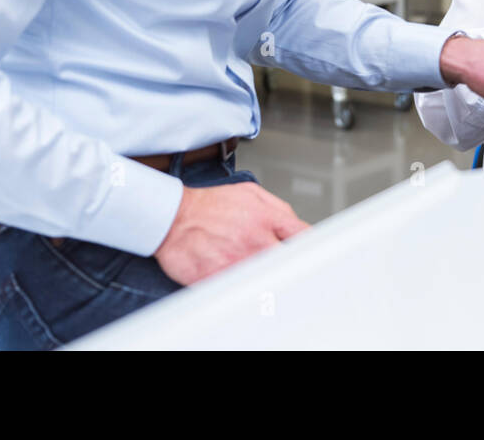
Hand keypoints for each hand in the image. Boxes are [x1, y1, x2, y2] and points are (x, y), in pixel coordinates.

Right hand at [154, 182, 308, 285]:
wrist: (173, 216)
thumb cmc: (211, 205)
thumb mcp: (250, 193)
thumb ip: (278, 209)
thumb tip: (295, 225)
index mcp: (267, 218)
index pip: (304, 237)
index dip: (310, 246)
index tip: (309, 252)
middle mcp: (256, 241)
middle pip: (290, 262)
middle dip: (290, 264)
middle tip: (283, 266)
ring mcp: (239, 262)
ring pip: (268, 279)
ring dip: (267, 278)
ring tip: (257, 271)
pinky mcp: (221, 279)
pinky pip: (242, 291)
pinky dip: (245, 289)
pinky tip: (239, 279)